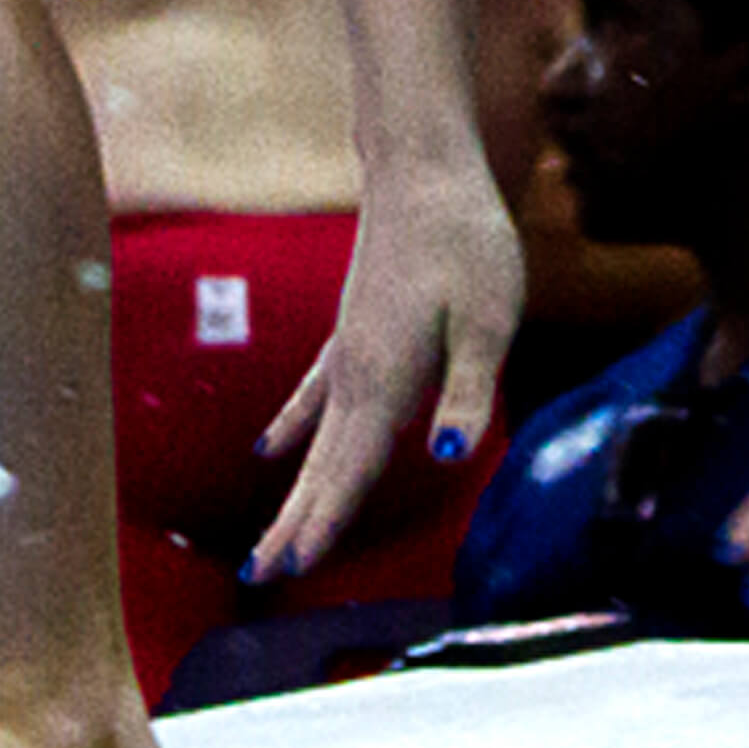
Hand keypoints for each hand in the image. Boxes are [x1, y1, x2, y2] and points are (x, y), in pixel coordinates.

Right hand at [251, 163, 523, 580]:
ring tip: (264, 545)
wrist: (424, 168)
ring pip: (315, 440)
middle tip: (260, 580)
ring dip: (294, 494)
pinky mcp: (354, 331)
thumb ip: (467, 386)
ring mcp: (348, 351)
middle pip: (322, 464)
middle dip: (295, 524)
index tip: (295, 568)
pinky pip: (314, 396)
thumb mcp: (488, 314)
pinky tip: (269, 449)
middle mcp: (355, 372)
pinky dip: (293, 427)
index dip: (327, 519)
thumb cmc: (465, 238)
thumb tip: (449, 453)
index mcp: (385, 375)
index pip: (351, 465)